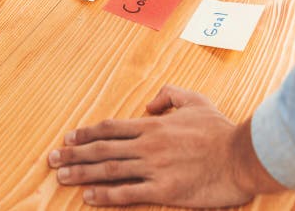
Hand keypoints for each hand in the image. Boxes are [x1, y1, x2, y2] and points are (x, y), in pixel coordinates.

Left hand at [47, 85, 283, 206]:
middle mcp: (148, 145)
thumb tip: (149, 104)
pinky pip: (127, 194)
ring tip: (61, 176)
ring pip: (108, 170)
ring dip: (81, 174)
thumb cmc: (220, 130)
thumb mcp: (195, 100)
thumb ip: (169, 95)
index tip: (69, 136)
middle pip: (102, 149)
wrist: (242, 156)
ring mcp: (154, 168)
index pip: (111, 128)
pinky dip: (105, 196)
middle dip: (73, 153)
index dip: (86, 133)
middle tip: (52, 158)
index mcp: (154, 125)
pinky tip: (88, 198)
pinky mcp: (163, 191)